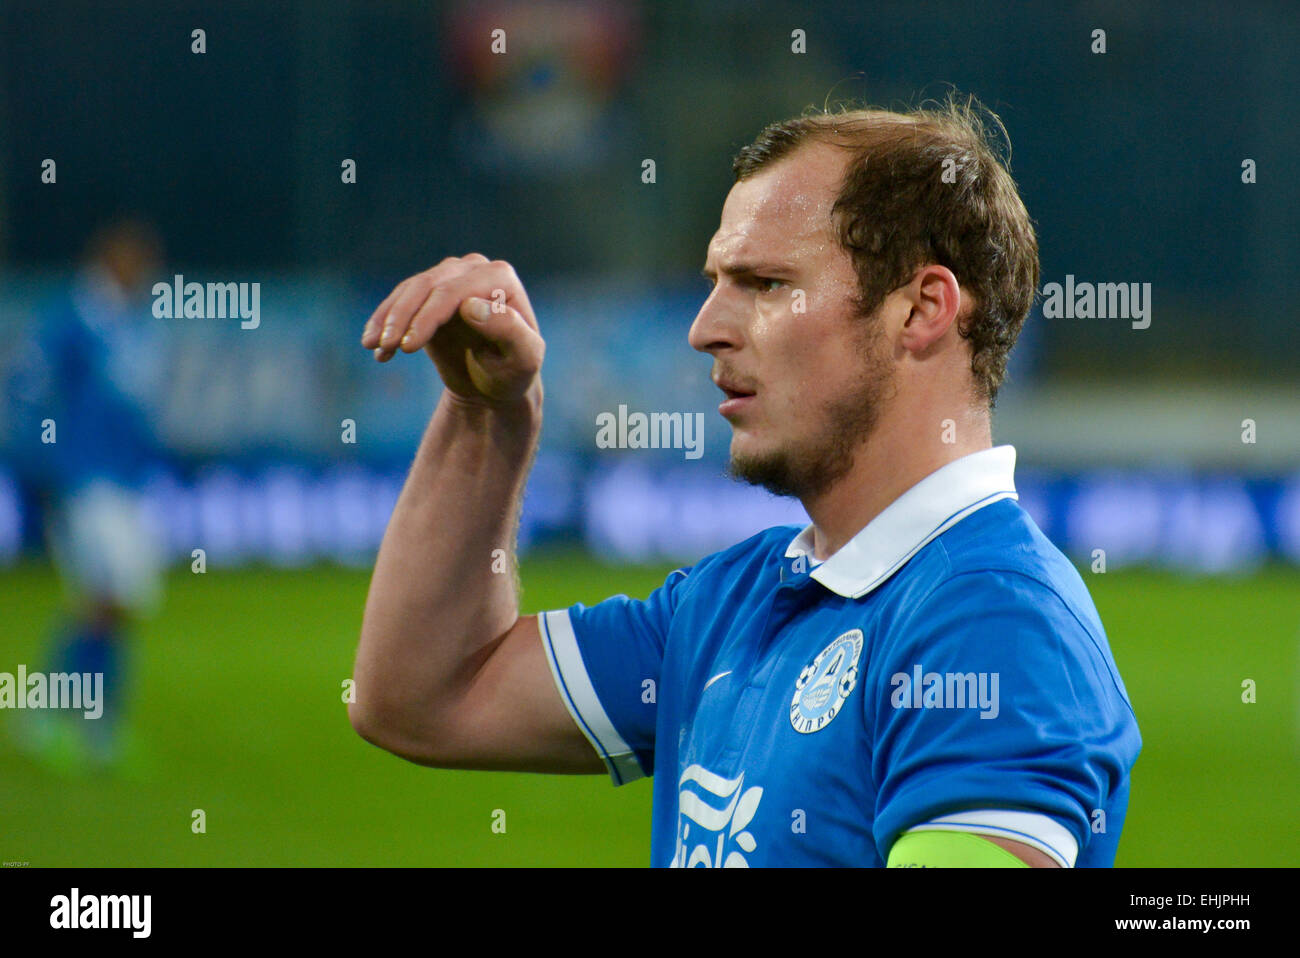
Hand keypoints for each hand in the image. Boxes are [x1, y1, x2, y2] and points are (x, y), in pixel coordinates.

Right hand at [361, 254, 544, 406]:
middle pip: (428, 285)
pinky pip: (401, 302)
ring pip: (410, 290)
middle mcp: (474, 268)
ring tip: (372, 346)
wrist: (497, 383)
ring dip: (387, 318)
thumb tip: (470, 305)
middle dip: (402, 317)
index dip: (428, 316)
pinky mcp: (430, 293)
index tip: (408, 347)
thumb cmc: (515, 372)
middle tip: (383, 346)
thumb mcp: (524, 359)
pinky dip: (385, 323)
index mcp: (500, 277)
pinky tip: (377, 350)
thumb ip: (508, 331)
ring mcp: (450, 277)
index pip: (455, 291)